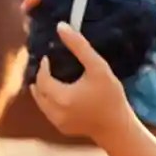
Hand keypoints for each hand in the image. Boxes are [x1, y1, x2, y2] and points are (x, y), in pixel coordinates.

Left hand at [29, 22, 132, 142]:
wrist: (118, 128)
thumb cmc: (110, 96)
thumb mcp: (98, 67)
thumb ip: (79, 46)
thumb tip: (61, 27)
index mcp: (60, 97)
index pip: (42, 78)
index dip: (43, 67)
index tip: (48, 57)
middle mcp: (54, 112)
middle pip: (38, 91)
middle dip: (41, 78)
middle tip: (48, 66)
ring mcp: (57, 123)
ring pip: (41, 103)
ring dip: (43, 90)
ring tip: (51, 78)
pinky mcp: (63, 129)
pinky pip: (49, 112)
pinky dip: (50, 101)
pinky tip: (61, 94)